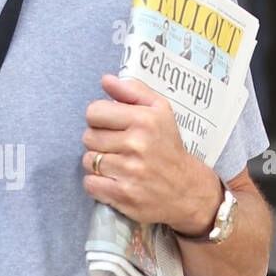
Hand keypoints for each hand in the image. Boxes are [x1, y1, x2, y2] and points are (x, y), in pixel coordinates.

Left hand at [81, 73, 219, 232]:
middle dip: (98, 142)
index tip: (110, 126)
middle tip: (116, 148)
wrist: (187, 190)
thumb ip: (132, 92)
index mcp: (145, 119)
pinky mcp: (124, 195)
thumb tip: (106, 80)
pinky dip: (97, 183)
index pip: (94, 112)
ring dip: (98, 163)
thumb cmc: (169, 147)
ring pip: (88, 161)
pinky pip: (90, 184)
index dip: (99, 119)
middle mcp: (138, 144)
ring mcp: (130, 171)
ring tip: (117, 164)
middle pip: (88, 137)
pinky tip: (113, 180)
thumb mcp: (160, 111)